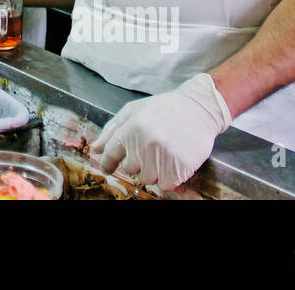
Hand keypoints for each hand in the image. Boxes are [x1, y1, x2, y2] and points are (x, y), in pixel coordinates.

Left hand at [91, 73, 231, 189]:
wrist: (199, 110)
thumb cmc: (163, 109)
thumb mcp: (133, 111)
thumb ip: (111, 130)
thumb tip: (95, 150)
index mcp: (132, 129)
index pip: (110, 154)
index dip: (107, 163)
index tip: (107, 168)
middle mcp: (145, 145)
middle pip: (129, 169)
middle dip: (136, 163)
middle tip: (148, 149)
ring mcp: (163, 158)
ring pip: (146, 180)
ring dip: (152, 172)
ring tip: (161, 154)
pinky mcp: (180, 168)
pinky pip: (165, 186)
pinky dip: (167, 179)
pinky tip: (172, 162)